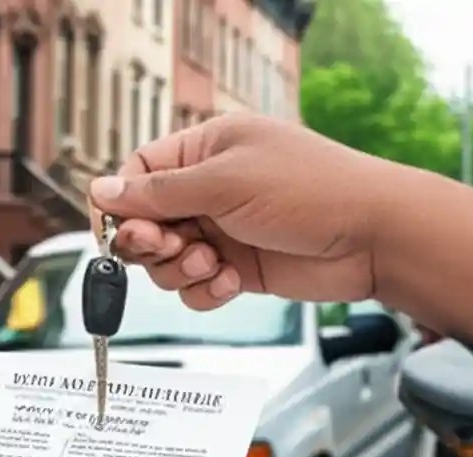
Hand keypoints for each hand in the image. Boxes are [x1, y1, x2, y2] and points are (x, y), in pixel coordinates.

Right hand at [88, 112, 397, 310]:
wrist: (372, 235)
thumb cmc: (311, 190)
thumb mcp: (224, 182)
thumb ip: (158, 192)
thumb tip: (101, 190)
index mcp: (204, 150)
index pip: (138, 174)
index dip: (123, 205)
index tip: (122, 229)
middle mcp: (209, 189)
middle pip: (145, 223)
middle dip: (150, 242)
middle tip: (167, 246)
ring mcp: (224, 230)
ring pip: (167, 261)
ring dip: (180, 270)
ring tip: (213, 263)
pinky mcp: (239, 268)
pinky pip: (197, 287)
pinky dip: (206, 291)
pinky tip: (231, 282)